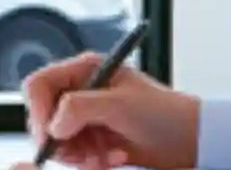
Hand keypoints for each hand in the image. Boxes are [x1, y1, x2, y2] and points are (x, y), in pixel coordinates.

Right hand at [21, 52, 199, 169]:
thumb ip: (81, 107)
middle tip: (81, 156)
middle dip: (61, 140)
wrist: (191, 141)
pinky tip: (112, 159)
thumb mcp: (121, 105)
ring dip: (77, 155)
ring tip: (104, 159)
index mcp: (86, 70)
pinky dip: (88, 161)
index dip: (38, 112)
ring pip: (57, 139)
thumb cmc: (164, 113)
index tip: (49, 138)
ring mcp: (87, 115)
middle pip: (44, 116)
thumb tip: (53, 123)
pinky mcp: (93, 138)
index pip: (39, 85)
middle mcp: (82, 90)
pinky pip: (73, 154)